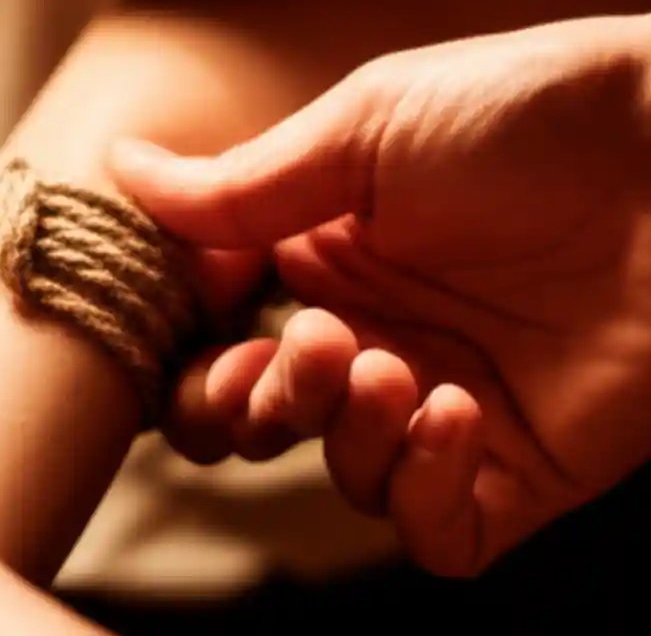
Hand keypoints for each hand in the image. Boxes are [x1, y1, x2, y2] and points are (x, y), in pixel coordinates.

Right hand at [109, 11, 650, 575]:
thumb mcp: (362, 132)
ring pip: (342, 476)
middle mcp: (377, 339)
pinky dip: (421, 492)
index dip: (190, 349)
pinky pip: (437, 532)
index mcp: (328, 264)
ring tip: (396, 369)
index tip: (200, 319)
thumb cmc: (526, 118)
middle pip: (263, 424)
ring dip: (347, 434)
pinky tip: (452, 415)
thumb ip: (240, 185)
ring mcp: (445, 406)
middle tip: (309, 351)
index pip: (220, 337)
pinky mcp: (519, 467)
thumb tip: (124, 168)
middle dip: (255, 403)